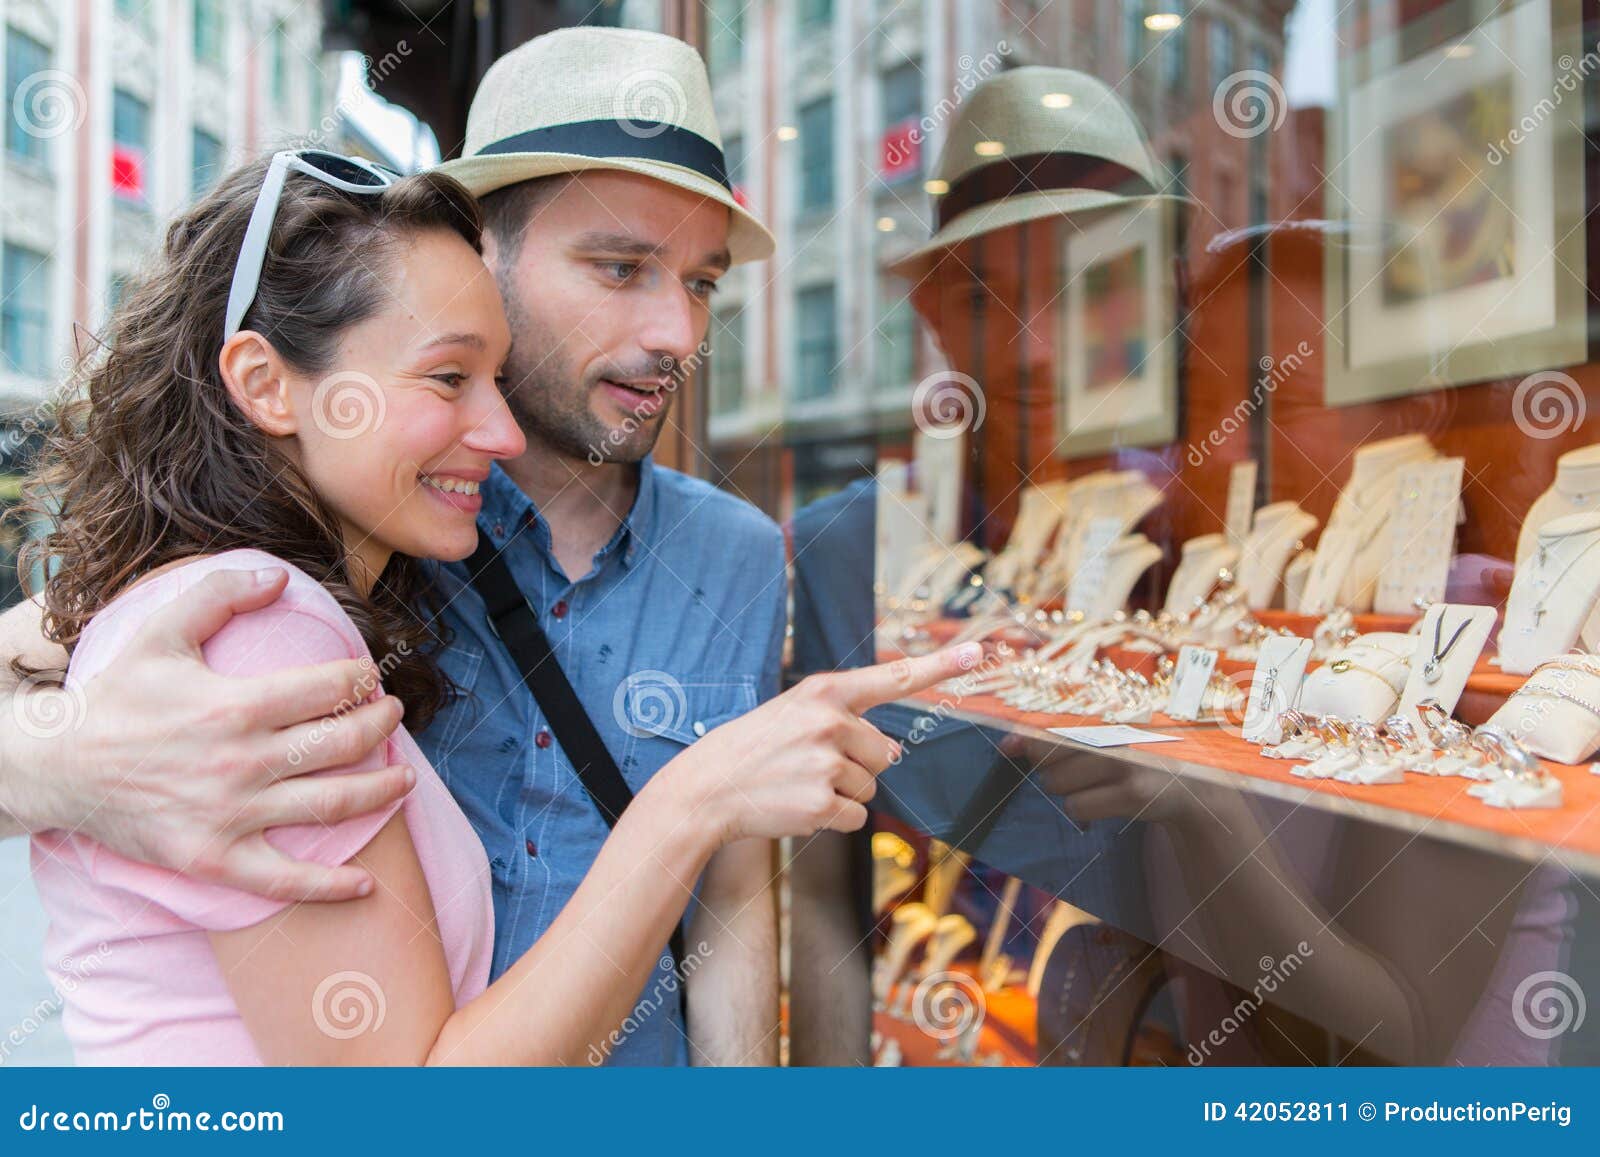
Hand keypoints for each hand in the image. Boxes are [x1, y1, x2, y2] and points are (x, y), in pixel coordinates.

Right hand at [13, 568, 410, 900]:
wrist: (58, 768)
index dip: (361, 680)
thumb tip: (279, 575)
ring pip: (331, 805)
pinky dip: (330, 887)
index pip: (330, 688)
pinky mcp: (215, 859)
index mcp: (238, 705)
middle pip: (343, 743)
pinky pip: (284, 880)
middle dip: (382, 725)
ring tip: (406, 778)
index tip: (369, 677)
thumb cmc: (117, 698)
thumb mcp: (161, 632)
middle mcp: (243, 761)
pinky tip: (366, 885)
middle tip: (393, 715)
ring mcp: (232, 815)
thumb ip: (219, 593)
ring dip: (382, 792)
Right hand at [660, 644, 981, 843]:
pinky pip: (856, 817)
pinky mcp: (820, 803)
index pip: (894, 677)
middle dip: (857, 765)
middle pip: (885, 753)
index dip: (940, 665)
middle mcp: (829, 722)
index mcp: (824, 692)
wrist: (706, 788)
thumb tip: (896, 752)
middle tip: (809, 764)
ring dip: (842, 794)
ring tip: (798, 783)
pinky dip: (833, 819)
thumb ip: (847, 722)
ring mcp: (825, 764)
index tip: (978, 651)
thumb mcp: (795, 715)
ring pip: (870, 788)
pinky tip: (799, 807)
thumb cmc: (755, 748)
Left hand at [1019, 734, 1194, 825]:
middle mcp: (1114, 732)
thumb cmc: (1136, 760)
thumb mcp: (1105, 740)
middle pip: (1045, 753)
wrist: (1192, 788)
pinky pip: (1077, 807)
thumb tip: (1007, 745)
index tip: (1007, 747)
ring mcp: (1125, 761)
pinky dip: (1082, 812)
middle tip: (1078, 770)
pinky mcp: (1133, 793)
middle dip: (1049, 767)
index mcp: (1105, 715)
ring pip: (1056, 783)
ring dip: (1068, 790)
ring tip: (1097, 785)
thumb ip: (1057, 737)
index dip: (1024, 737)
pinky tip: (1104, 804)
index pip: (1050, 722)